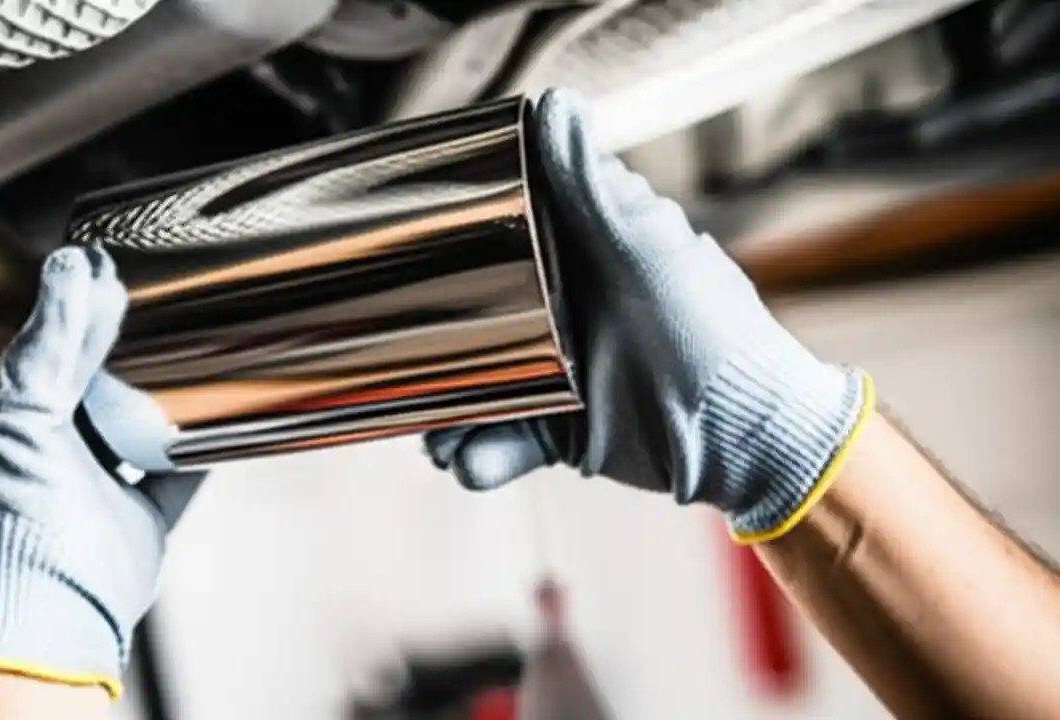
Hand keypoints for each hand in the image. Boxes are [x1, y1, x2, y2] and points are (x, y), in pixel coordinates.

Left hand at [0, 246, 203, 698]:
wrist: (53, 609)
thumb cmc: (17, 517)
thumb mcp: (23, 410)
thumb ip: (51, 340)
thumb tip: (73, 266)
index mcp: (9, 421)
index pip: (49, 349)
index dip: (80, 311)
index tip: (118, 273)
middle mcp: (52, 449)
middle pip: (98, 384)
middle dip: (129, 350)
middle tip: (168, 306)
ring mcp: (97, 484)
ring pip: (139, 426)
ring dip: (167, 399)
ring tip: (200, 353)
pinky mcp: (139, 518)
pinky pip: (179, 474)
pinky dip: (201, 451)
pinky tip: (226, 421)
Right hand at [425, 90, 871, 541]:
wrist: (746, 437)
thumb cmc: (708, 332)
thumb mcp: (644, 252)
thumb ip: (589, 189)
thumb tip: (552, 104)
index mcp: (578, 254)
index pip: (496, 235)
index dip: (449, 248)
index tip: (409, 262)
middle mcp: (560, 309)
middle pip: (470, 322)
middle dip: (434, 351)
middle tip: (406, 371)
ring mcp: (557, 371)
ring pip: (478, 385)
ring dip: (447, 414)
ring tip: (438, 441)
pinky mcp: (562, 429)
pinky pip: (507, 439)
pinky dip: (484, 457)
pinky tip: (469, 466)